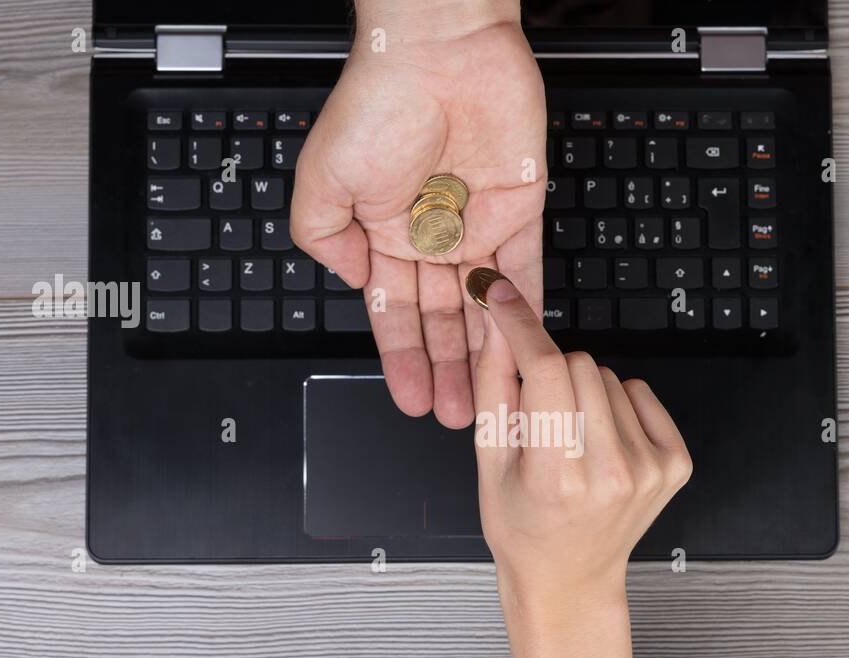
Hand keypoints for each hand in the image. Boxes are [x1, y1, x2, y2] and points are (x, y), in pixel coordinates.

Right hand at [292, 0, 545, 427]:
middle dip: (445, 370)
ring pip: (481, 307)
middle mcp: (429, 236)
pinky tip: (523, 349)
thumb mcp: (322, 179)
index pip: (393, 311)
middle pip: (439, 319)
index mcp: (382, 232)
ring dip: (483, 355)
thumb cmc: (377, 103)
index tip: (409, 397)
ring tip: (487, 400)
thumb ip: (323, 238)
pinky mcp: (518, 211)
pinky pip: (525, 271)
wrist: (440, 50)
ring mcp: (475, 226)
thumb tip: (346, 280)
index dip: (402, 357)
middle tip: (453, 416)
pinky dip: (525, 310)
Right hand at [470, 273, 693, 657]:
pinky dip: (617, 406)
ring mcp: (649, 468)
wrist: (570, 578)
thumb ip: (493, 387)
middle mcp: (610, 472)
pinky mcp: (675, 463)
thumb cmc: (523, 527)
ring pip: (610, 375)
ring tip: (572, 439)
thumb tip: (495, 324)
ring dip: (585, 393)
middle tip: (541, 417)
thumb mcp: (490, 462)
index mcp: (555, 477)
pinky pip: (640, 392)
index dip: (519, 325)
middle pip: (578, 363)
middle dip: (552, 374)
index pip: (543, 370)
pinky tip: (601, 443)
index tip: (500, 299)